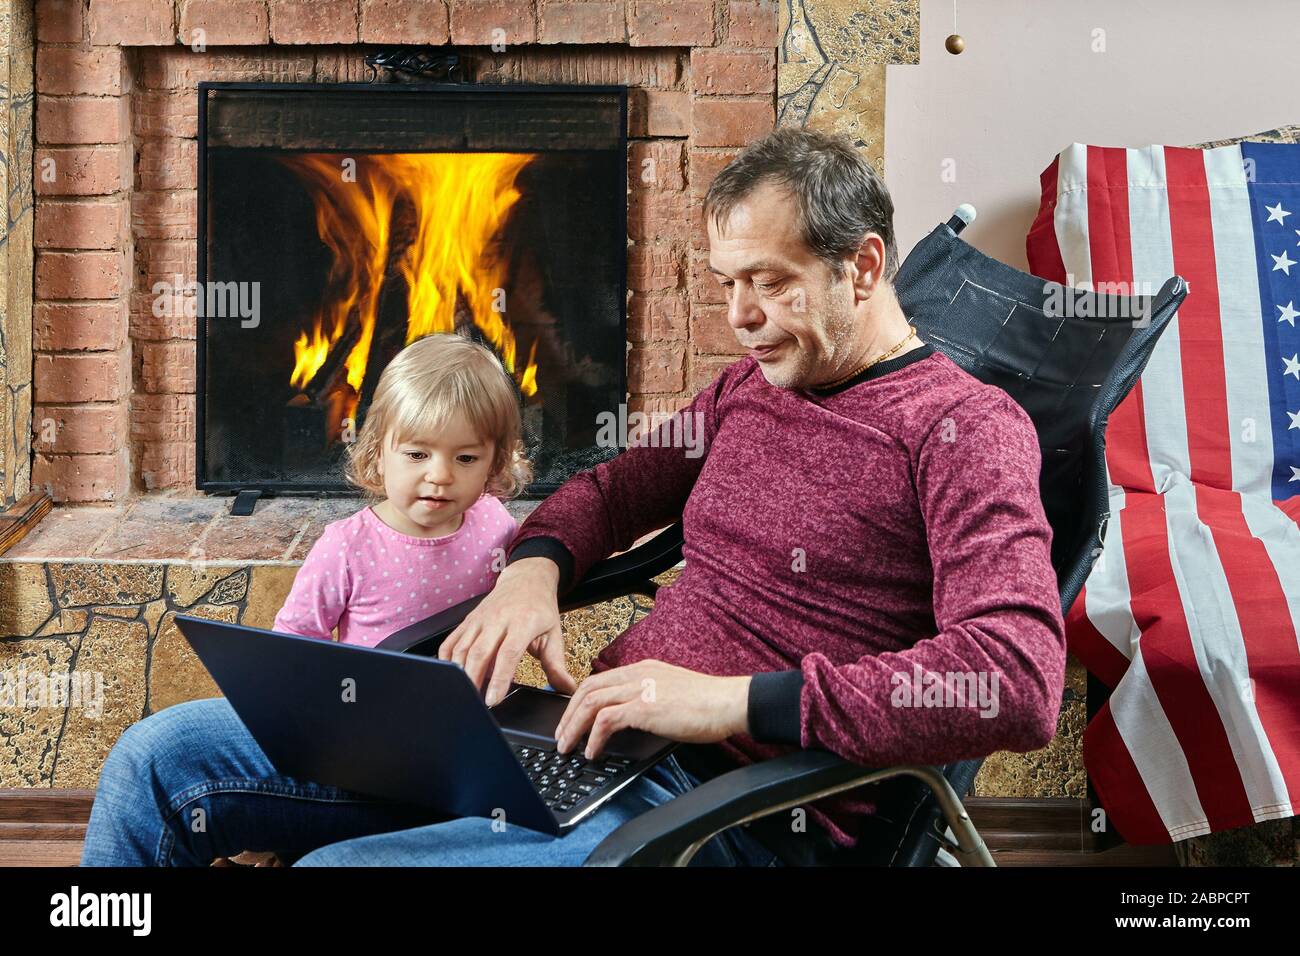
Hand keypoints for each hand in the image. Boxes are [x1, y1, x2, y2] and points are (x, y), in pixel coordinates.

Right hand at [438, 557, 577, 706]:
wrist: (527, 579)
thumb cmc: (540, 608)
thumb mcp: (554, 634)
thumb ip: (557, 664)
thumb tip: (567, 689)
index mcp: (523, 622)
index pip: (508, 654)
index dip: (499, 678)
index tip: (493, 700)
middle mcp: (498, 619)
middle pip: (480, 653)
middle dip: (474, 680)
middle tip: (473, 704)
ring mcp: (480, 619)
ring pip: (462, 648)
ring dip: (459, 673)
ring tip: (463, 694)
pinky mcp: (468, 620)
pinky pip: (451, 641)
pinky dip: (447, 660)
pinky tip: (451, 676)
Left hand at [554, 660, 751, 758]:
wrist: (728, 702)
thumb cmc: (707, 702)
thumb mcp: (670, 692)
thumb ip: (648, 697)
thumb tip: (629, 719)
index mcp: (642, 669)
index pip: (598, 680)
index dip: (578, 700)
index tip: (570, 718)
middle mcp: (637, 674)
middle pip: (587, 689)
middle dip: (568, 714)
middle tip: (560, 735)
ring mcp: (640, 689)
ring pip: (591, 703)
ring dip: (574, 727)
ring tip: (567, 746)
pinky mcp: (645, 707)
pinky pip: (606, 721)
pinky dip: (594, 738)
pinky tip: (592, 751)